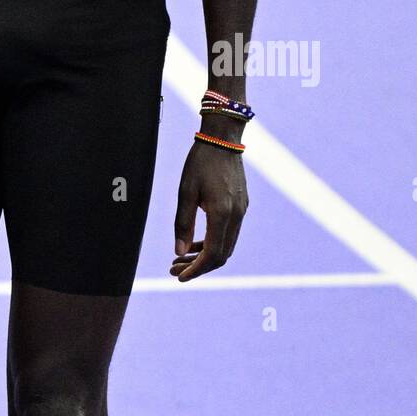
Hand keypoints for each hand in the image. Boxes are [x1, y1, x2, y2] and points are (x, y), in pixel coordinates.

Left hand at [170, 140, 248, 280]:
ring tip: (181, 258)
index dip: (196, 270)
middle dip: (198, 266)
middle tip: (174, 269)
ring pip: (226, 246)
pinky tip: (195, 242)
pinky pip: (229, 233)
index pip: (212, 254)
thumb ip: (183, 224)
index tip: (179, 276)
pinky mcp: (241, 206)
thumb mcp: (185, 191)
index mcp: (222, 213)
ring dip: (205, 256)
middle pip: (221, 256)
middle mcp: (236, 216)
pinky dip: (213, 242)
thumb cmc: (200, 162)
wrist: (223, 139)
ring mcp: (241, 212)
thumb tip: (179, 252)